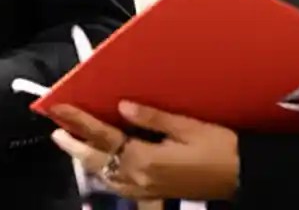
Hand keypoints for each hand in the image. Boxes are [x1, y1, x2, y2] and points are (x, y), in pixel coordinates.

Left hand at [48, 101, 238, 200]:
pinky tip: (101, 165)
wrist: (243, 177)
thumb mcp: (187, 127)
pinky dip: (104, 173)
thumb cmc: (219, 148)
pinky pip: (119, 185)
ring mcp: (145, 189)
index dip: (78, 121)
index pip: (103, 136)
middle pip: (96, 159)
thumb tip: (121, 106)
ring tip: (70, 143)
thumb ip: (152, 117)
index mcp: (145, 158)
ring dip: (85, 158)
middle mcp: (139, 177)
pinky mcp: (153, 193)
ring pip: (104, 174)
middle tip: (55, 128)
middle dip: (73, 143)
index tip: (58, 108)